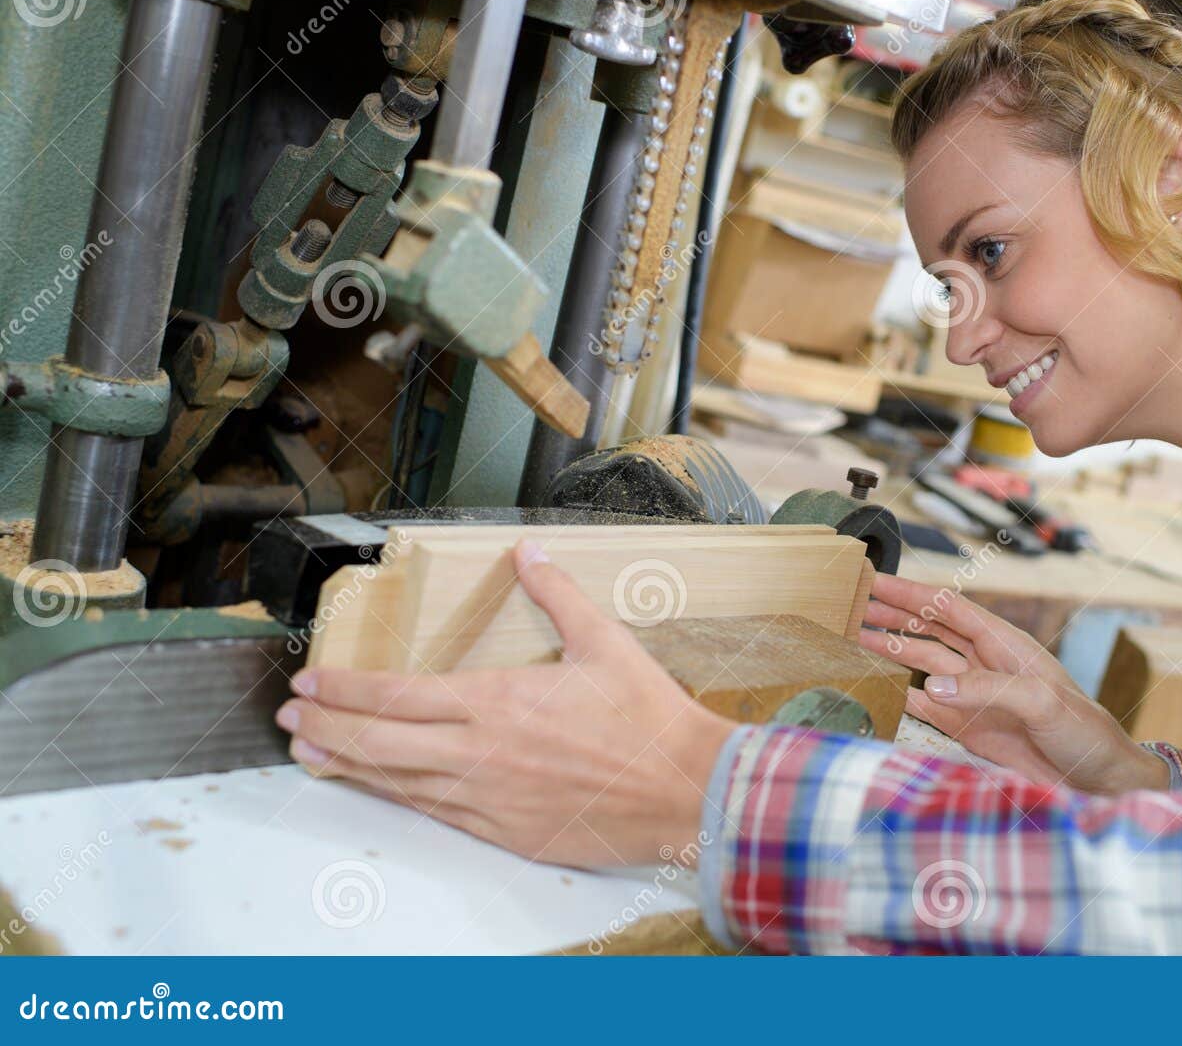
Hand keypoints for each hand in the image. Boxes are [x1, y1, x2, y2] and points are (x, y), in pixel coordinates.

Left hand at [274, 540, 735, 867]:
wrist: (686, 791)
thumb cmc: (649, 721)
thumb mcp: (606, 642)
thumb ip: (558, 596)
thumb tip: (527, 555)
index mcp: (498, 702)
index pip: (398, 694)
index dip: (347, 688)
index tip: (312, 679)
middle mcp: (480, 754)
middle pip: (380, 744)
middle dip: (327, 727)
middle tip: (290, 716)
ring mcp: (488, 799)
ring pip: (399, 783)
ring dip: (348, 767)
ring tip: (310, 754)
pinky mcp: (505, 832)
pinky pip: (436, 814)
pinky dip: (398, 799)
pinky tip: (382, 790)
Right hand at [858, 573, 1166, 794]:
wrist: (1098, 780)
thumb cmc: (1084, 733)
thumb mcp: (1041, 702)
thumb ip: (987, 689)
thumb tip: (932, 686)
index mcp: (1005, 645)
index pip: (950, 609)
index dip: (912, 594)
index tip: (877, 580)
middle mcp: (984, 664)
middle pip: (929, 630)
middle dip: (893, 614)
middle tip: (854, 603)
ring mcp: (973, 695)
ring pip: (922, 663)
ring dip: (890, 649)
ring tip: (855, 636)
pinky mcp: (967, 727)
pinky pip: (925, 704)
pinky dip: (899, 693)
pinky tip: (878, 683)